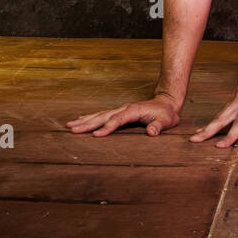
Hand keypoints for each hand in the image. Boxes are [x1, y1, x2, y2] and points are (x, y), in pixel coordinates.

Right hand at [66, 94, 181, 136]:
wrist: (167, 102)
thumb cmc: (167, 113)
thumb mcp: (167, 121)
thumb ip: (159, 126)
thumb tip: (151, 132)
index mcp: (133, 110)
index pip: (118, 120)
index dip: (107, 127)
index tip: (96, 135)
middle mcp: (124, 108)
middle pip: (103, 116)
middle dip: (88, 123)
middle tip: (73, 130)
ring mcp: (121, 109)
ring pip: (100, 114)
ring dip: (85, 120)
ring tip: (70, 125)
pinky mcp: (120, 112)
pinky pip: (102, 114)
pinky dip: (90, 117)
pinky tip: (81, 119)